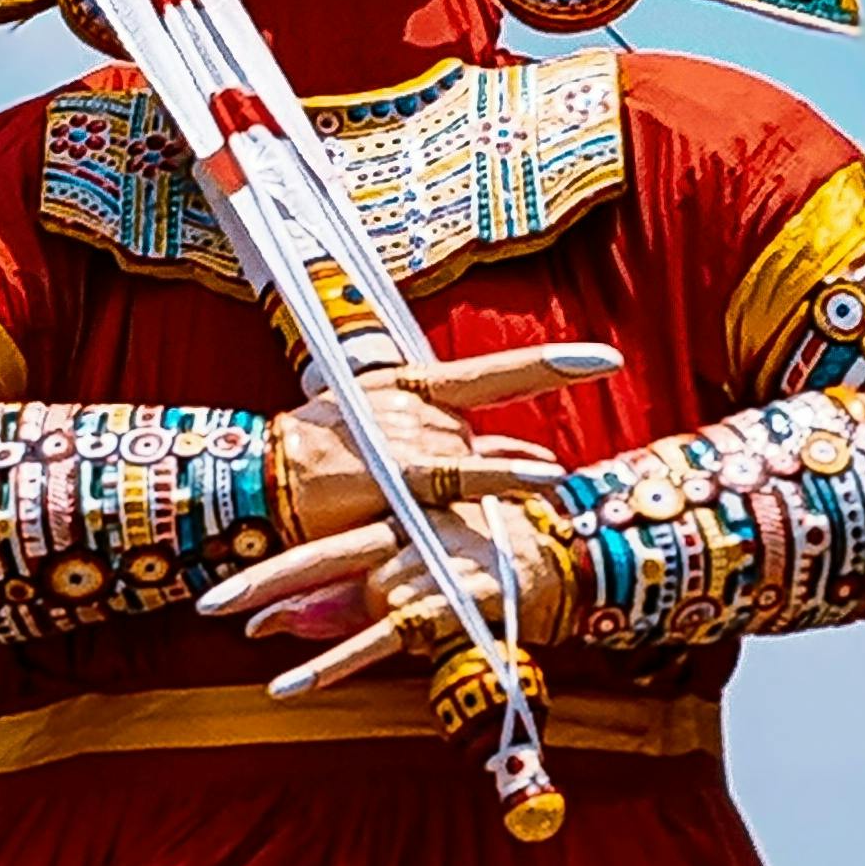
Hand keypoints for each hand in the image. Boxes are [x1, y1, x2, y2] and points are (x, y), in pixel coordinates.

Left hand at [202, 494, 571, 689]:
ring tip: (253, 646)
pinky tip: (290, 684)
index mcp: (403, 513)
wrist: (570, 558)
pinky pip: (379, 639)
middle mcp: (410, 534)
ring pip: (356, 599)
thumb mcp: (417, 564)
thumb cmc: (492, 557)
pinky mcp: (445, 607)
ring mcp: (429, 568)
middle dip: (264, 580)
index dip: (278, 556)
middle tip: (212, 602)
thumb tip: (281, 618)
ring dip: (305, 627)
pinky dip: (331, 663)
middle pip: (324, 555)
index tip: (228, 577)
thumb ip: (352, 592)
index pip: (329, 535)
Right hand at [265, 341, 618, 544]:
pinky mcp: (396, 473)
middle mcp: (417, 407)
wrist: (258, 482)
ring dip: (491, 494)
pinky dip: (503, 476)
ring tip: (502, 506)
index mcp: (412, 388)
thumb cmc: (320, 467)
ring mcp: (408, 436)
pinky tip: (548, 476)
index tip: (606, 359)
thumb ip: (465, 456)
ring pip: (475, 465)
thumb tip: (535, 461)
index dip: (552, 365)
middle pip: (485, 442)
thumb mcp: (390, 448)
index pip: (496, 373)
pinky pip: (459, 476)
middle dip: (494, 477)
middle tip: (470, 501)